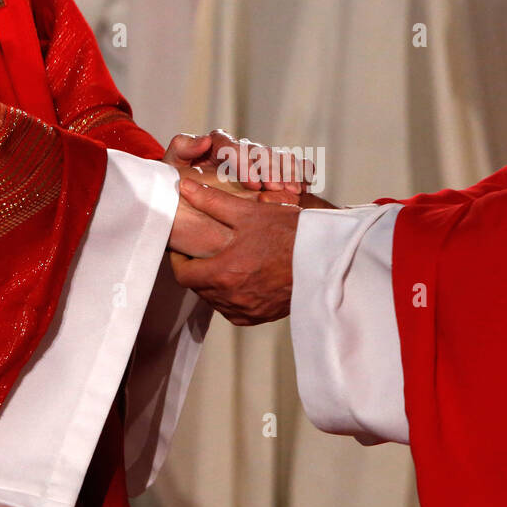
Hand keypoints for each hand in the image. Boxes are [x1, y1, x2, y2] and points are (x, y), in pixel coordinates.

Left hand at [163, 130, 312, 195]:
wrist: (188, 192)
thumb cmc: (180, 178)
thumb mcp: (175, 164)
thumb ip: (184, 148)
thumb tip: (204, 140)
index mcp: (218, 144)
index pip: (233, 147)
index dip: (245, 164)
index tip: (253, 184)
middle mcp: (240, 147)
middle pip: (259, 152)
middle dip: (270, 170)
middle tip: (278, 188)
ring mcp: (256, 157)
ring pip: (276, 157)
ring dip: (286, 172)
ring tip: (294, 189)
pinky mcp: (269, 168)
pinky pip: (288, 164)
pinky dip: (297, 171)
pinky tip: (305, 184)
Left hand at [170, 178, 298, 325]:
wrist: (326, 259)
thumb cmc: (290, 235)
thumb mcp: (249, 213)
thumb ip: (213, 202)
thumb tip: (186, 190)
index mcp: (224, 274)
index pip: (183, 274)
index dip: (179, 260)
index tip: (184, 249)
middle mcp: (232, 299)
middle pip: (199, 287)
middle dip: (198, 269)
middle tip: (206, 251)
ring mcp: (248, 311)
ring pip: (216, 300)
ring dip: (215, 284)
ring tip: (226, 262)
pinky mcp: (261, 317)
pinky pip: (235, 310)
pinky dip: (233, 297)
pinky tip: (244, 278)